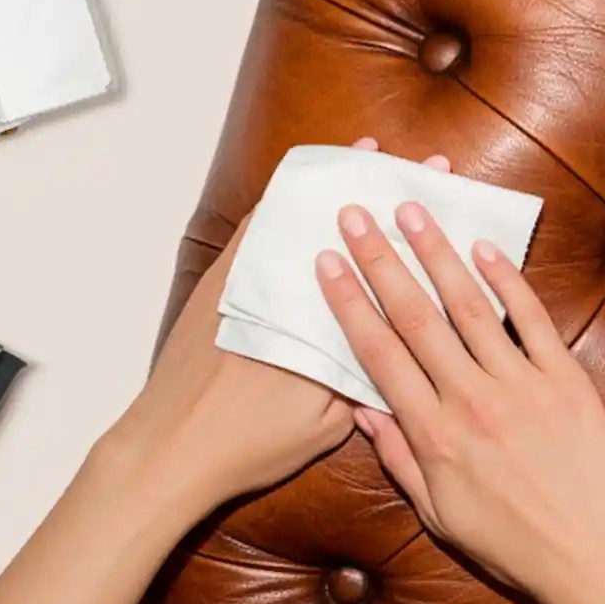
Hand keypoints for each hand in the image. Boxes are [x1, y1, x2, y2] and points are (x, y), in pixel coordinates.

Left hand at [95, 139, 455, 512]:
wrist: (167, 449)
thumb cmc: (248, 443)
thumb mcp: (326, 424)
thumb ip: (362, 378)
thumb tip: (395, 344)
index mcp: (317, 319)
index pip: (376, 255)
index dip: (409, 215)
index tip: (436, 181)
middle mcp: (279, 284)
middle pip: (338, 221)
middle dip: (381, 187)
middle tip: (417, 162)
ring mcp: (243, 277)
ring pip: (294, 213)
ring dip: (332, 183)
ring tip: (364, 154)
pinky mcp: (218, 283)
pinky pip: (258, 227)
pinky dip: (285, 202)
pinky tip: (304, 190)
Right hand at [315, 203, 604, 603]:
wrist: (593, 559)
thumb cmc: (512, 542)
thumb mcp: (438, 513)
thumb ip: (398, 458)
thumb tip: (362, 410)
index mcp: (435, 435)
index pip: (380, 354)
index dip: (350, 302)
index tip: (328, 263)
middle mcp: (473, 401)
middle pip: (418, 317)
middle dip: (382, 261)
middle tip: (357, 216)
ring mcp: (523, 385)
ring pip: (471, 306)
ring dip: (438, 254)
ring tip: (413, 210)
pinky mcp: (567, 379)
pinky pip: (534, 319)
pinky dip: (509, 280)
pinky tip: (484, 248)